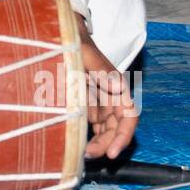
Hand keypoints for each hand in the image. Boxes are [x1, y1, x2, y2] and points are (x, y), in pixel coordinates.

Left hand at [75, 13, 137, 159]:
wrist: (60, 34)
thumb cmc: (74, 43)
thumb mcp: (85, 55)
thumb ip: (101, 71)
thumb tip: (119, 87)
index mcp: (116, 85)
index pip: (129, 116)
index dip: (123, 137)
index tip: (112, 153)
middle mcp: (110, 95)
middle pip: (116, 127)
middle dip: (106, 144)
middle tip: (88, 155)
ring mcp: (98, 100)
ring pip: (104, 129)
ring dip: (97, 142)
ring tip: (81, 153)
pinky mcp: (85, 102)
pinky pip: (91, 123)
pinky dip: (87, 134)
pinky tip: (75, 143)